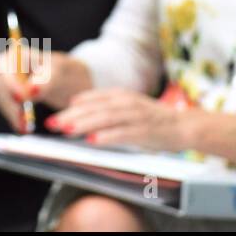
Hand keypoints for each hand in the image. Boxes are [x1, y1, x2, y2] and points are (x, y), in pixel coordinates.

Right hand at [0, 47, 92, 131]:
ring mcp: (5, 80)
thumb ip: (46, 81)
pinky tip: (23, 127)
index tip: (21, 100)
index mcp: (17, 54)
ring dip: (11, 114)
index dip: (10, 84)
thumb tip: (30, 91)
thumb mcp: (61, 73)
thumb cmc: (66, 72)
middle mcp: (6, 65)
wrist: (70, 81)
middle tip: (23, 122)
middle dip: (9, 104)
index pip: (4, 68)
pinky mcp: (7, 95)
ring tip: (25, 128)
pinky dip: (13, 117)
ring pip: (0, 98)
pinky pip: (5, 106)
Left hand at [43, 88, 192, 151]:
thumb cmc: (151, 119)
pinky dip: (106, 136)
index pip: (91, 99)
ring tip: (66, 129)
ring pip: (105, 118)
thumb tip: (74, 106)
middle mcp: (126, 102)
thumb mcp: (125, 107)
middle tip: (52, 123)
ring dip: (84, 124)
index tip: (53, 115)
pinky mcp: (145, 131)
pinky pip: (123, 133)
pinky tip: (92, 140)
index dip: (70, 107)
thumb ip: (103, 106)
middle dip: (71, 116)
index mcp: (120, 95)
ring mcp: (136, 116)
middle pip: (94, 108)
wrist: (184, 126)